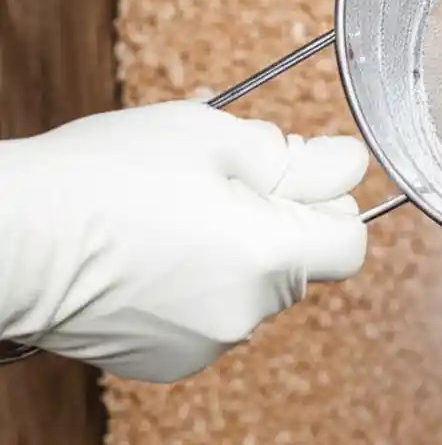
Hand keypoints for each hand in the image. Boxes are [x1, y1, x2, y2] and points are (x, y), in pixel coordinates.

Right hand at [0, 101, 368, 381]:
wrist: (6, 238)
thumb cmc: (99, 179)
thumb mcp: (209, 137)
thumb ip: (292, 157)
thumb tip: (349, 165)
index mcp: (268, 257)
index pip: (350, 243)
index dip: (326, 203)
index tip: (291, 178)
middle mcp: (246, 314)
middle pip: (302, 265)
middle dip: (276, 222)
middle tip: (214, 187)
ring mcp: (205, 344)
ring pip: (254, 290)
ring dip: (234, 255)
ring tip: (170, 220)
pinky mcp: (167, 360)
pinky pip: (212, 315)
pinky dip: (197, 287)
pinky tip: (151, 255)